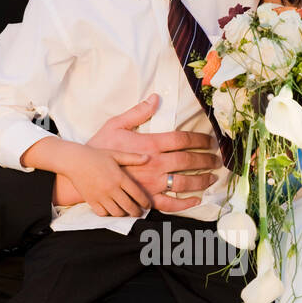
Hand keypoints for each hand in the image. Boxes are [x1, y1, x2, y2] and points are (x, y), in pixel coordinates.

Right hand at [62, 142, 151, 218]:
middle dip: (136, 212)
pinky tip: (111, 210)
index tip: (147, 205)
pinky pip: (103, 213)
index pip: (137, 194)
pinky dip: (108, 214)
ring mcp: (101, 196)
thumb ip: (132, 158)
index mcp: (120, 178)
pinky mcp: (91, 200)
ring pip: (116, 212)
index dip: (145, 202)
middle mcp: (111, 189)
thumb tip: (147, 158)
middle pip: (129, 207)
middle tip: (139, 212)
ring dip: (123, 214)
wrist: (74, 161)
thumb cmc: (95, 156)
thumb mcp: (115, 155)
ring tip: (126, 212)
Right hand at [87, 95, 220, 211]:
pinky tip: (196, 199)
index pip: (182, 139)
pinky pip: (170, 204)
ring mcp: (151, 183)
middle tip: (217, 160)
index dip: (200, 139)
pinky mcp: (145, 198)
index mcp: (149, 144)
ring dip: (201, 180)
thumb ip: (138, 112)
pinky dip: (185, 203)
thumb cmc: (100, 147)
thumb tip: (155, 98)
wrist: (83, 171)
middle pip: (188, 161)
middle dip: (206, 160)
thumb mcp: (116, 124)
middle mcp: (154, 164)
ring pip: (184, 183)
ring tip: (212, 178)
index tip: (210, 141)